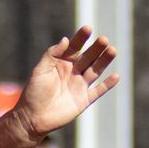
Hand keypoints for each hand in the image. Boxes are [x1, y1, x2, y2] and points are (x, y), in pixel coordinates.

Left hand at [8, 27, 122, 141]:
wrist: (32, 118)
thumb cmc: (33, 93)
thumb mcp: (40, 70)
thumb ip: (52, 55)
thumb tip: (65, 39)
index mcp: (61, 63)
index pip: (74, 47)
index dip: (80, 38)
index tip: (88, 28)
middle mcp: (72, 72)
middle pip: (88, 57)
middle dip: (96, 48)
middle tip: (103, 39)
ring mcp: (79, 86)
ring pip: (95, 71)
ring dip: (104, 61)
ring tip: (112, 51)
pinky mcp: (84, 100)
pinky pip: (98, 91)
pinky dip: (107, 85)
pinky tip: (116, 76)